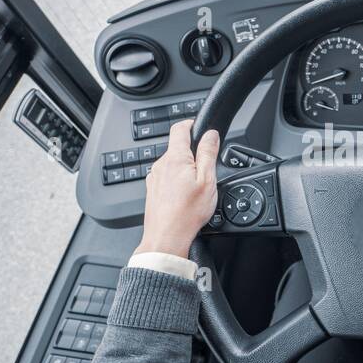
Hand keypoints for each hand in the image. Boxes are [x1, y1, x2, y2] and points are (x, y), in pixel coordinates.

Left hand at [134, 120, 219, 259]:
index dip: (192, 124)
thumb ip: (208, 153)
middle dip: (192, 153)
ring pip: (172, 164)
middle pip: (177, 147)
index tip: (200, 128)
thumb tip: (210, 134)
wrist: (166, 238)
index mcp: (175, 158)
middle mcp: (161, 165)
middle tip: (206, 168)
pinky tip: (185, 196)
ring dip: (185, 169)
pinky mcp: (152, 190)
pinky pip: (167, 177)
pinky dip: (177, 181)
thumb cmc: (187, 214)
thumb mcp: (207, 180)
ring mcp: (154, 177)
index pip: (180, 128)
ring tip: (196, 187)